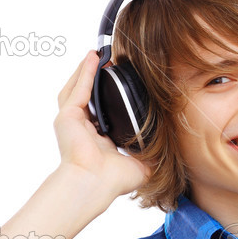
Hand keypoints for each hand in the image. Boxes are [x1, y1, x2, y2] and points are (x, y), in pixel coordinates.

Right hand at [54, 51, 150, 197]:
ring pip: (78, 88)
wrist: (95, 184)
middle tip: (107, 61)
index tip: (122, 82)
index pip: (102, 111)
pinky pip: (78, 88)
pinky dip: (85, 72)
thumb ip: (153, 155)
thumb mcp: (142, 166)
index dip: (110, 96)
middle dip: (95, 77)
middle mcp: (83, 129)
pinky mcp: (67, 116)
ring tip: (98, 54)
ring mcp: (72, 122)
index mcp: (98, 139)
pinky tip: (94, 58)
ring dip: (87, 70)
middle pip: (87, 95)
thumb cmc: (113, 181)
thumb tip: (170, 149)